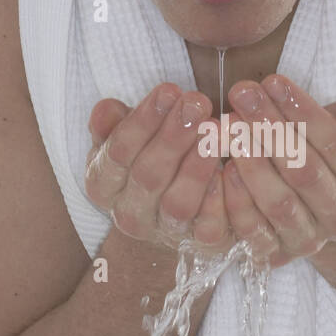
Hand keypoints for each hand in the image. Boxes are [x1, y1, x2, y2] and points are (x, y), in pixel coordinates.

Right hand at [85, 83, 234, 255]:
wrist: (168, 216)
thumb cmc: (147, 161)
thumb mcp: (123, 139)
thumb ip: (112, 124)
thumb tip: (106, 109)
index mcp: (103, 185)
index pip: (118, 152)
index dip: (143, 121)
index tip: (169, 90)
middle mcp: (128, 214)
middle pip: (148, 176)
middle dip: (174, 137)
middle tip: (197, 104)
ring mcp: (164, 233)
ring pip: (178, 203)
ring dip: (198, 166)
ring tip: (216, 131)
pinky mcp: (200, 245)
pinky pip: (209, 228)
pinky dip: (221, 200)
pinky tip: (231, 168)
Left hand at [220, 75, 335, 268]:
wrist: (331, 203)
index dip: (303, 112)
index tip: (273, 81)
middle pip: (305, 171)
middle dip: (269, 127)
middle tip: (242, 94)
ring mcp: (314, 241)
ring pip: (279, 202)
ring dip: (250, 160)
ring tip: (229, 123)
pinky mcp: (280, 254)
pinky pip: (253, 231)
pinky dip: (235, 199)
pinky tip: (222, 164)